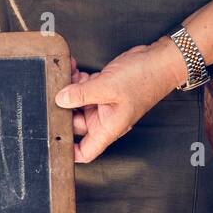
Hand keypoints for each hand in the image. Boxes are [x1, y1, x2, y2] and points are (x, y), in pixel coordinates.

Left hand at [54, 40, 181, 162]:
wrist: (159, 61)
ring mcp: (103, 102)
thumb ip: (82, 94)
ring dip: (69, 88)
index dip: (68, 150)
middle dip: (64, 107)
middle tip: (55, 91)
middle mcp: (104, 118)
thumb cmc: (145, 80)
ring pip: (76, 102)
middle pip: (75, 122)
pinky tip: (74, 67)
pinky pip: (83, 87)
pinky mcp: (103, 87)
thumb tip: (60, 99)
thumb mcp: (108, 87)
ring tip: (67, 73)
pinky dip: (76, 78)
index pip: (85, 151)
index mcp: (108, 127)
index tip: (53, 140)